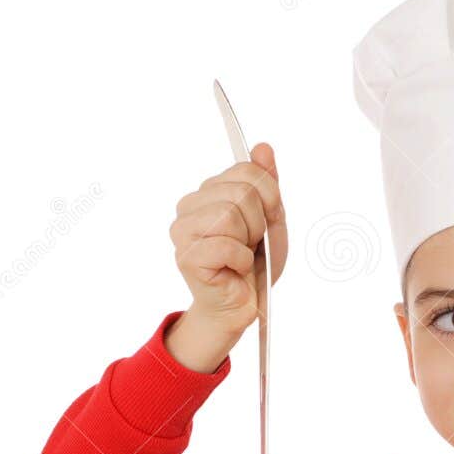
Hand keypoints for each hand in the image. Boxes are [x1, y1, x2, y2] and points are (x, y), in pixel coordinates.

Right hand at [167, 143, 287, 365]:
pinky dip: (241, 261)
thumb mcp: (270, 220)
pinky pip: (226, 245)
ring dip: (248, 242)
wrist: (244, 306)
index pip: (247, 171)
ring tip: (240, 257)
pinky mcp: (186, 256)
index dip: (269, 199)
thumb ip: (267, 184)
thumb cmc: (254, 265)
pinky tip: (233, 270)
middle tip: (251, 245)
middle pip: (242, 192)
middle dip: (259, 223)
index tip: (265, 223)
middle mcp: (189, 206)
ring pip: (230, 214)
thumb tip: (263, 147)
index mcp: (208, 191)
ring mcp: (183, 230)